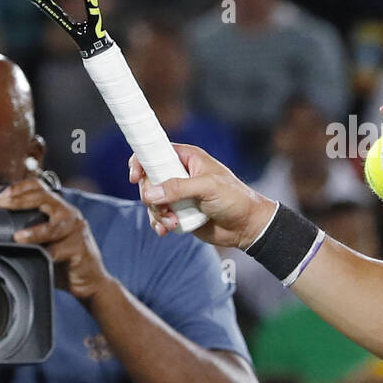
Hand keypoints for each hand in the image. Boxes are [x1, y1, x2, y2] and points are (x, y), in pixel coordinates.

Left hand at [0, 177, 111, 300]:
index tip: (1, 197)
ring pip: (53, 227)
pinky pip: (59, 251)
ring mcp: (76, 231)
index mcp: (60, 210)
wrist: (90, 281)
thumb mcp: (45, 241)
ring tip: (18, 237)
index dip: (20, 188)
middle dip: (20, 200)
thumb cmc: (65, 261)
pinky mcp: (80, 248)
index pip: (40, 187)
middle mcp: (70, 216)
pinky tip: (37, 256)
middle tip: (3, 205)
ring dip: (34, 232)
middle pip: (45, 198)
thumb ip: (29, 232)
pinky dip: (45, 254)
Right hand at [129, 145, 276, 249]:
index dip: (141, 161)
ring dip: (157, 213)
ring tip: (172, 223)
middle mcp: (180, 174)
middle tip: (162, 207)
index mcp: (188, 158)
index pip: (156, 152)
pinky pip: (158, 215)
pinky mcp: (179, 212)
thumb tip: (150, 193)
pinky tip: (167, 231)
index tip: (135, 177)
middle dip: (150, 196)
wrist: (246, 226)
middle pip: (149, 179)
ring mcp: (178, 194)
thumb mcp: (208, 188)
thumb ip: (178, 188)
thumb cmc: (235, 199)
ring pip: (152, 200)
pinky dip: (159, 223)